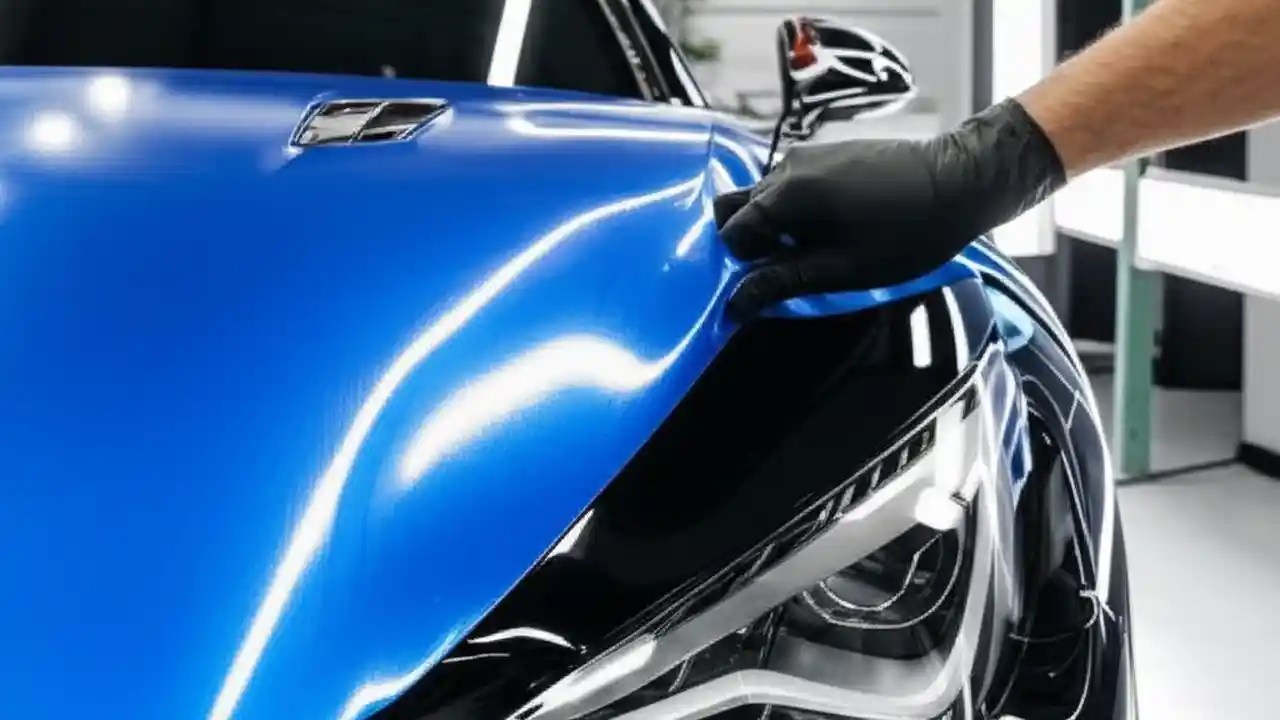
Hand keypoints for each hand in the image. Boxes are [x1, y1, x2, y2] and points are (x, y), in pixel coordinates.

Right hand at [715, 99, 1065, 317]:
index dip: (740, 264)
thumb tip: (734, 304)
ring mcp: (806, 155)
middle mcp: (787, 167)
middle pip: (740, 208)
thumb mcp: (842, 270)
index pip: (732, 232)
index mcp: (787, 196)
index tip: (763, 283)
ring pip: (764, 196)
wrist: (959, 181)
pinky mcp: (825, 152)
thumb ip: (783, 282)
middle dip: (750, 242)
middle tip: (781, 270)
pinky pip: (790, 184)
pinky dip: (794, 211)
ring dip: (774, 227)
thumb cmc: (906, 233)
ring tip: (812, 252)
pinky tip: (828, 230)